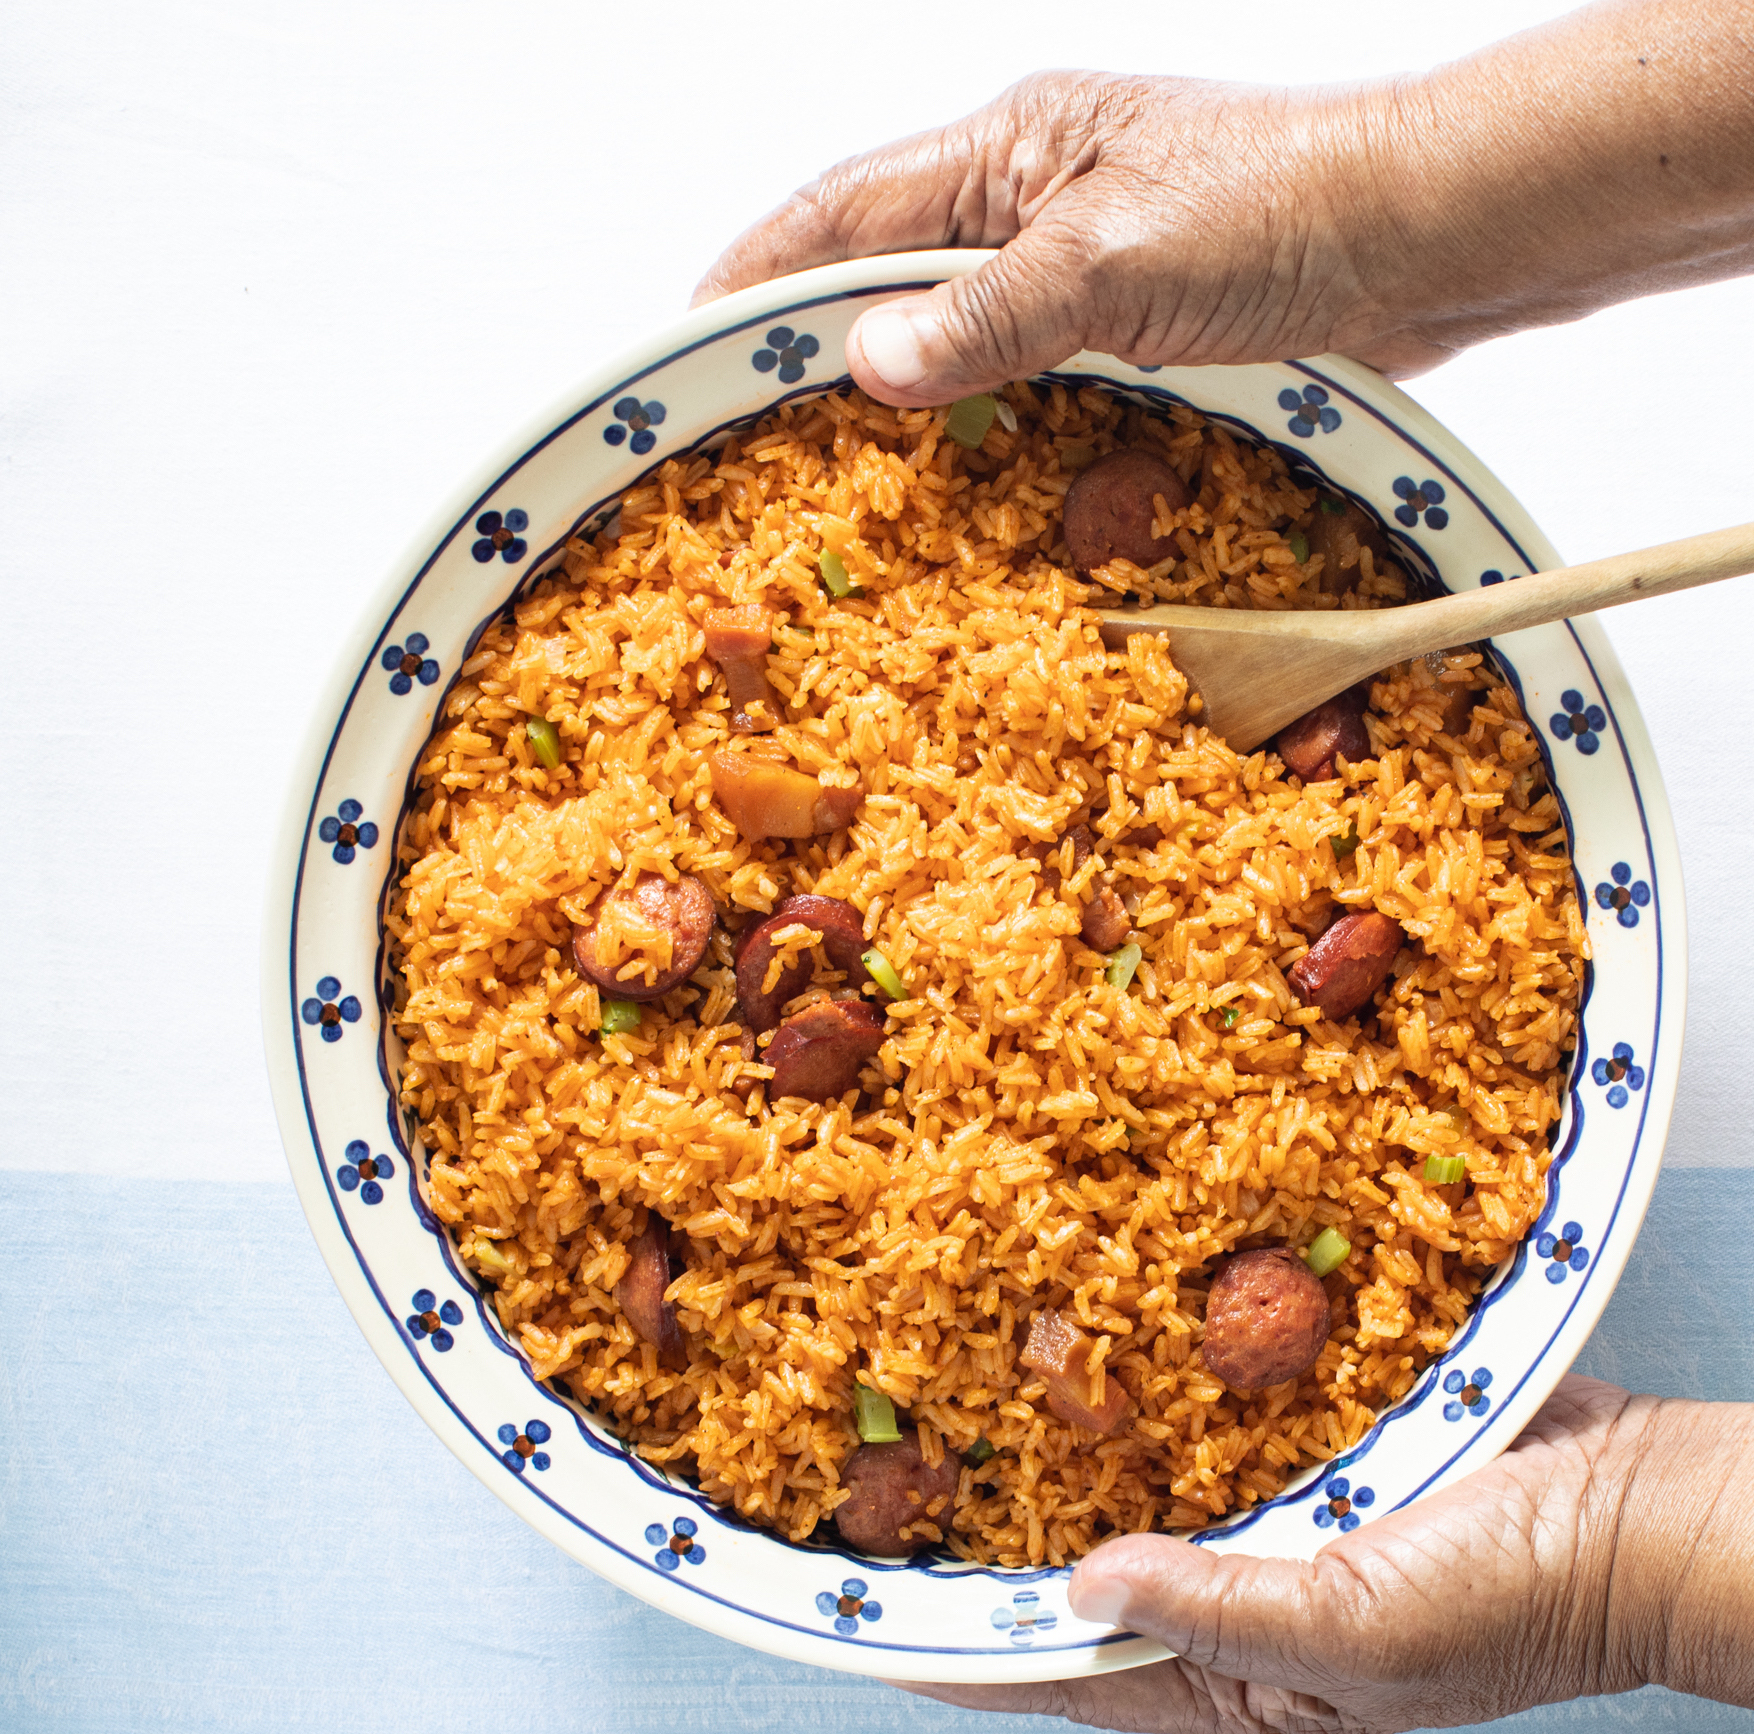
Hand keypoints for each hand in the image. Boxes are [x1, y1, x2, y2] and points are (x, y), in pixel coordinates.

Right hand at [695, 3, 1753, 407]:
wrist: (1432, 238)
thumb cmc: (1285, 207)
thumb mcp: (1114, 260)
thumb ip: (986, 316)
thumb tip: (863, 363)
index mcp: (1006, 153)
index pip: (838, 213)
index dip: (754, 278)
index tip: (688, 348)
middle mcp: (1030, 208)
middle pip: (885, 284)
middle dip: (823, 360)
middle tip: (759, 445)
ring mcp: (1080, 272)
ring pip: (960, 350)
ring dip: (921, 416)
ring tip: (864, 487)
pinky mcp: (1133, 332)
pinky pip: (1039, 390)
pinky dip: (1011, 443)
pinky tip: (1001, 494)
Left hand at [901, 1377, 1753, 1731]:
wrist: (1637, 1506)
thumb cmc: (1522, 1599)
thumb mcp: (1363, 1639)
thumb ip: (1219, 1612)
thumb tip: (1086, 1587)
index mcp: (1241, 1682)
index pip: (1071, 1674)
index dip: (972, 1650)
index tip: (871, 1610)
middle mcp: (1239, 1598)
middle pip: (1090, 1570)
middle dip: (1004, 1534)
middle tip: (902, 1474)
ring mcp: (1269, 1512)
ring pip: (1140, 1480)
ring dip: (1069, 1443)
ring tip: (969, 1386)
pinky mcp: (1306, 1440)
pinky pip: (1209, 1411)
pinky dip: (1160, 1381)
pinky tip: (1103, 1323)